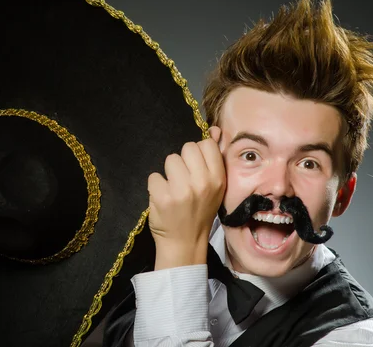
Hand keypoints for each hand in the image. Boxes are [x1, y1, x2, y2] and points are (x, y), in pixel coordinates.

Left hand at [147, 127, 224, 269]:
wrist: (185, 242)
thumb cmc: (200, 211)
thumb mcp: (214, 187)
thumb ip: (213, 159)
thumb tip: (213, 130)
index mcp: (218, 179)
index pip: (206, 144)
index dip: (198, 154)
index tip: (196, 168)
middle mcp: (202, 183)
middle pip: (187, 147)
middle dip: (183, 161)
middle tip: (184, 180)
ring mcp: (181, 190)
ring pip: (170, 159)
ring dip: (169, 173)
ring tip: (174, 189)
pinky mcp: (162, 197)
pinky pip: (154, 176)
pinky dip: (156, 186)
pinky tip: (163, 198)